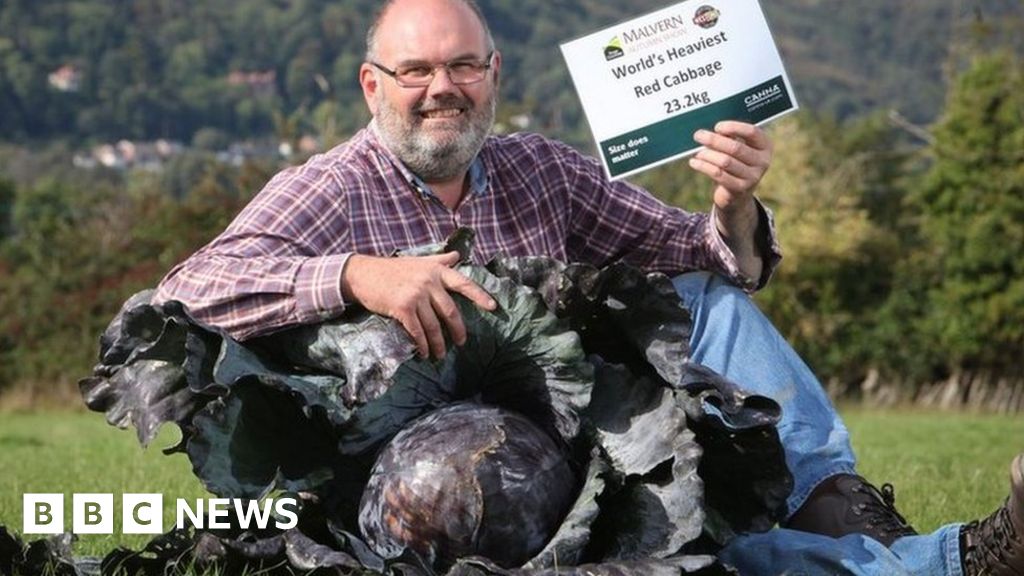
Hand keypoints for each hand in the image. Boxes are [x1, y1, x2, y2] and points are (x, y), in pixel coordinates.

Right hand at [340, 252, 496, 358]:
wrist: (364, 274)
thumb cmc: (393, 269)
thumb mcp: (419, 261)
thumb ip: (440, 260)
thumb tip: (458, 255)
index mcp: (436, 271)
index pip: (463, 283)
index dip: (480, 295)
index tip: (493, 307)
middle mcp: (428, 282)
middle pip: (450, 311)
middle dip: (458, 330)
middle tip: (461, 342)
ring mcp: (416, 295)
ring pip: (434, 325)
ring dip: (438, 343)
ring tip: (439, 354)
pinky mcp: (403, 308)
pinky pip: (417, 331)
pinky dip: (422, 344)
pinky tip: (424, 352)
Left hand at [689, 120, 771, 214]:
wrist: (737, 194)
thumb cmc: (735, 163)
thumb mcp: (737, 149)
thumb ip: (730, 137)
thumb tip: (712, 131)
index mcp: (765, 146)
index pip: (752, 132)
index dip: (734, 127)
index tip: (717, 127)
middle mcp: (763, 161)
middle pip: (735, 147)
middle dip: (714, 140)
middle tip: (698, 135)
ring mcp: (753, 177)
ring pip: (725, 162)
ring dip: (708, 154)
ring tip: (697, 152)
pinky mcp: (740, 189)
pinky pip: (718, 174)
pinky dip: (703, 166)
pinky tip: (694, 162)